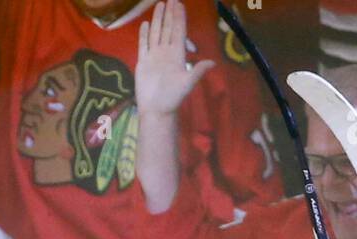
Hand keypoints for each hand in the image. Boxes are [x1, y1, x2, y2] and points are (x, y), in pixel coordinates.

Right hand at [136, 0, 213, 117]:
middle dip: (169, 13)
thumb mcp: (187, 83)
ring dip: (157, 19)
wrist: (157, 110)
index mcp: (177, 54)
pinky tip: (144, 24)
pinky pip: (143, 44)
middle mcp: (166, 52)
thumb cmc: (172, 98)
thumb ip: (198, 71)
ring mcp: (154, 56)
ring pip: (156, 33)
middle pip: (168, 28)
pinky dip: (144, 34)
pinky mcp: (143, 62)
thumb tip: (213, 62)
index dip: (179, 17)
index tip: (179, 4)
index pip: (178, 31)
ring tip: (159, 5)